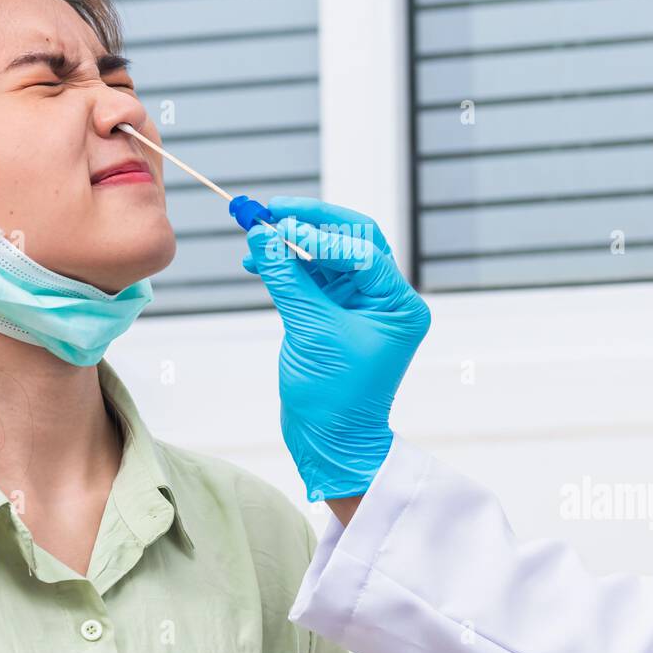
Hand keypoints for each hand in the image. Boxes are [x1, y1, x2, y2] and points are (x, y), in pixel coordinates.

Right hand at [242, 196, 429, 500]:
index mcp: (398, 304)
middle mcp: (385, 299)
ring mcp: (359, 306)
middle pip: (348, 241)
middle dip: (309, 224)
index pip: (362, 249)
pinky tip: (258, 261)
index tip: (280, 223)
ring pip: (325, 257)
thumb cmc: (334, 396)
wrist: (330, 442)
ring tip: (254, 235)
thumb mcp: (310, 331)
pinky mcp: (334, 315)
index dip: (320, 233)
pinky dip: (286, 268)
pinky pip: (311, 278)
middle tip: (270, 210)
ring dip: (291, 245)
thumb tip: (261, 234)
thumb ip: (287, 278)